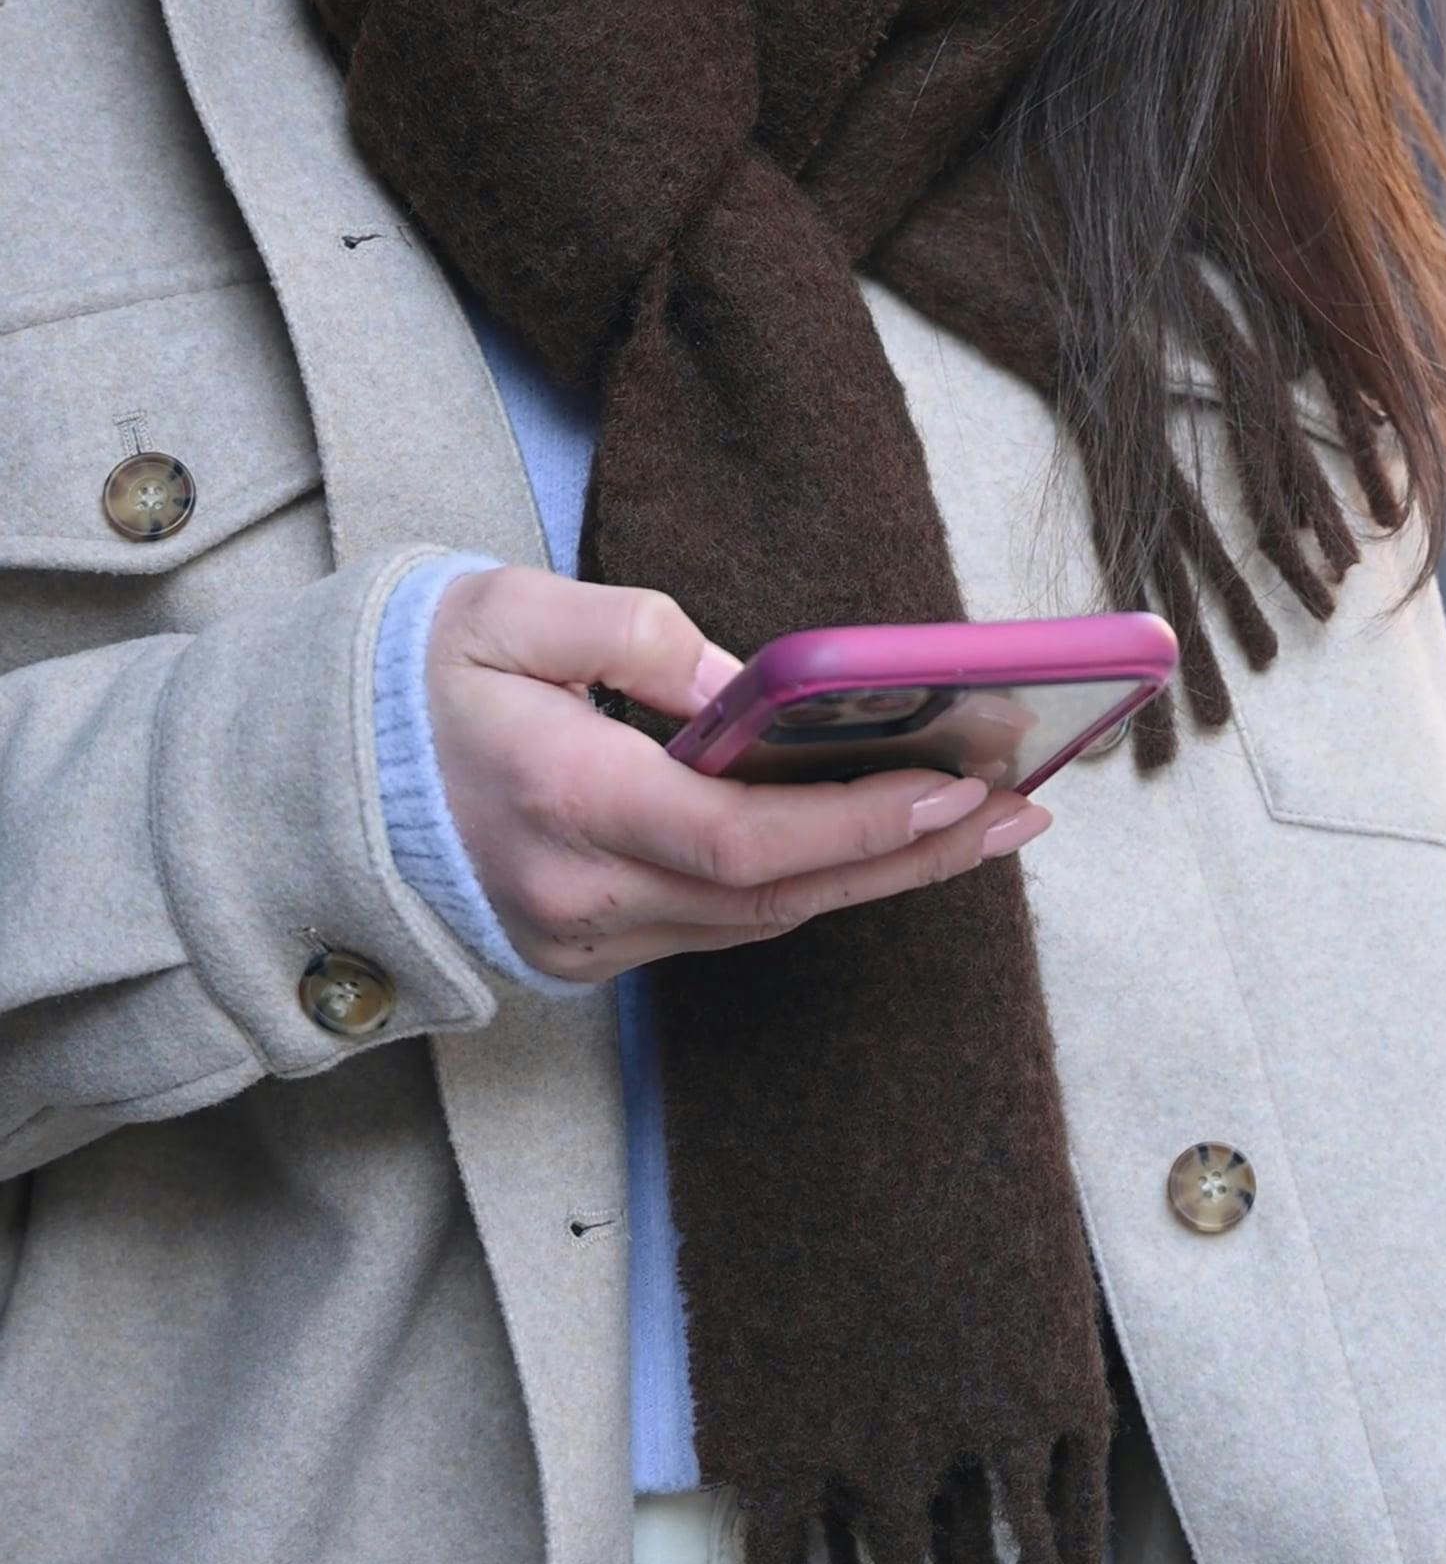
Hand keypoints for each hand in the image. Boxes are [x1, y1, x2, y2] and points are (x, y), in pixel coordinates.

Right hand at [425, 564, 1049, 984]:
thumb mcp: (503, 612)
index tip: (958, 786)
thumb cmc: (410, 678)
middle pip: (779, 898)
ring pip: (763, 921)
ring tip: (986, 819)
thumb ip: (628, 632)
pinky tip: (882, 839)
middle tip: (1022, 807)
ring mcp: (584, 941)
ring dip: (879, 874)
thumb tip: (742, 684)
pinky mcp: (589, 951)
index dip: (857, 823)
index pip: (739, 839)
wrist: (306, 780)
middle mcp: (582, 899)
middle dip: (912, 854)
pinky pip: (725, 925)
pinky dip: (811, 883)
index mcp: (564, 805)